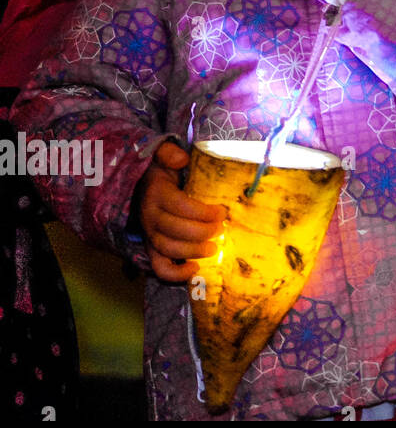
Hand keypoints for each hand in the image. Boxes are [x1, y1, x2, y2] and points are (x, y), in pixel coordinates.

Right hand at [136, 141, 224, 281]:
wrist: (141, 188)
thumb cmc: (162, 173)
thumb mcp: (162, 156)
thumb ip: (168, 153)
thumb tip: (180, 159)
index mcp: (157, 194)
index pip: (180, 206)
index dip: (202, 211)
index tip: (222, 211)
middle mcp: (150, 217)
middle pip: (175, 230)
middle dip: (202, 231)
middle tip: (221, 229)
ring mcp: (150, 235)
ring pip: (168, 249)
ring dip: (193, 251)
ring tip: (213, 248)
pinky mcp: (152, 249)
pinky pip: (159, 267)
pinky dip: (175, 274)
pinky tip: (195, 269)